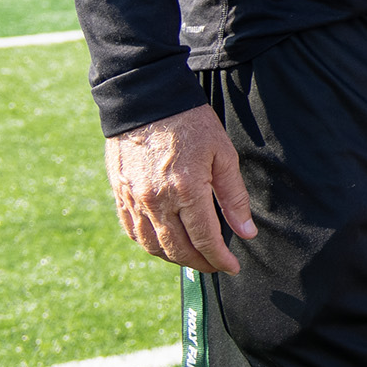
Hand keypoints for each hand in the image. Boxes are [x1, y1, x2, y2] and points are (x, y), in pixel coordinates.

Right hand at [106, 103, 255, 272]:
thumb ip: (234, 197)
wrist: (145, 99)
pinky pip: (133, 231)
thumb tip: (246, 233)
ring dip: (174, 259)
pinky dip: (149, 245)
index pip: (205, 239)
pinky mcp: (120, 194)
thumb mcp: (223, 155)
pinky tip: (164, 245)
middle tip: (216, 265)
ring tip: (193, 258)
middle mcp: (156, 200)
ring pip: (152, 246)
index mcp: (187, 190)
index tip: (231, 267)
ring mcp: (134, 199)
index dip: (219, 259)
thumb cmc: (191, 123)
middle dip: (200, 263)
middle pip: (177, 249)